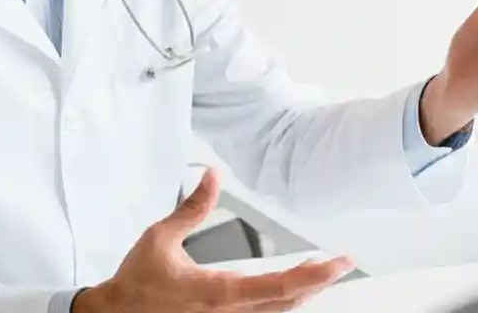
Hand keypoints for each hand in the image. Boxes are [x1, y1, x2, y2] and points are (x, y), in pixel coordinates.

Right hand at [73, 169, 352, 311]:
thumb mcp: (161, 238)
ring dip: (302, 292)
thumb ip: (192, 207)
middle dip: (318, 282)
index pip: (279, 287)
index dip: (314, 275)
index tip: (337, 263)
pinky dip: (280, 300)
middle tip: (341, 263)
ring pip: (276, 312)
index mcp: (218, 292)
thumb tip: (212, 177)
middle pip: (287, 302)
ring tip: (320, 270)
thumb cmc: (136, 283)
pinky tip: (289, 288)